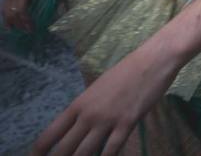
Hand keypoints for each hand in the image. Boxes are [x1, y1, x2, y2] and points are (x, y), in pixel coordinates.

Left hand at [2, 0, 49, 32]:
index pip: (5, 7)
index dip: (8, 17)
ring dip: (20, 24)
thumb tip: (41, 2)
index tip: (12, 26)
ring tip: (28, 31)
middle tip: (20, 31)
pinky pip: (21, 12)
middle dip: (12, 23)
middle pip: (7, 12)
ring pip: (13, 14)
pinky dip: (25, 20)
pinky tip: (30, 25)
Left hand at [33, 43, 180, 154]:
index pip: (50, 133)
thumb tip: (78, 125)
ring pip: (85, 152)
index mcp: (78, 104)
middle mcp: (88, 114)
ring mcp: (107, 120)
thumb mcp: (98, 88)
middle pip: (64, 148)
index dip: (39, 151)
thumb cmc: (126, 71)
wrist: (152, 61)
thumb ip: (86, 107)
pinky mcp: (127, 123)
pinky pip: (112, 149)